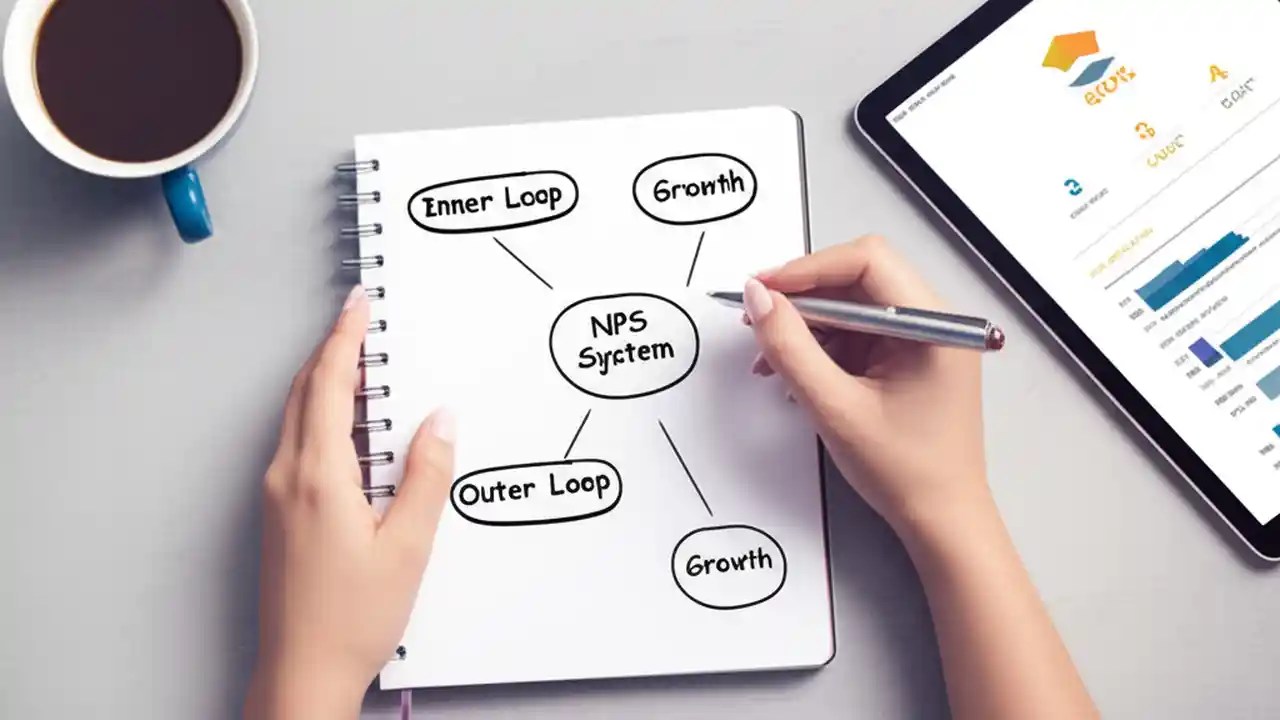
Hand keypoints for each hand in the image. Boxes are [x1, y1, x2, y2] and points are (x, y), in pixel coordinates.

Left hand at [245, 286, 454, 719]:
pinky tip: (342, 423)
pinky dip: (317, 413)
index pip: (328, 386)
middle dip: (331, 349)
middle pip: (303, 392)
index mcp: (318, 477)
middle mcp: (287, 479)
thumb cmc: (350, 620)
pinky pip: (295, 443)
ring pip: (295, 416)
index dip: (344, 338)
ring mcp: (276, 497)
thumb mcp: (408, 546)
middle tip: (358, 318)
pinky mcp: (278, 515)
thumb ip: (426, 476)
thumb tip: (440, 422)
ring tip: (355, 359)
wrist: (301, 673)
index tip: (358, 305)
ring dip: (322, 379)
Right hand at [743, 236, 987, 534]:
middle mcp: (933, 322)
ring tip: (770, 359)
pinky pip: (857, 334)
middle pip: (856, 279)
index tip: (763, 289)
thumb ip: (791, 349)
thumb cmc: (907, 472)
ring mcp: (921, 340)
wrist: (942, 520)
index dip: (807, 269)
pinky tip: (795, 374)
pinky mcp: (907, 358)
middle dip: (802, 299)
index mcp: (933, 325)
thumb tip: (759, 300)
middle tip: (758, 319)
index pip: (866, 261)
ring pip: (851, 307)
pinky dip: (822, 348)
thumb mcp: (835, 408)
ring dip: (807, 327)